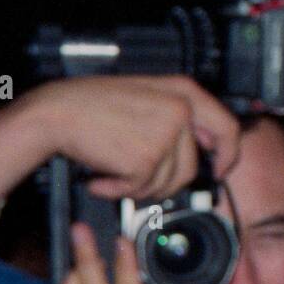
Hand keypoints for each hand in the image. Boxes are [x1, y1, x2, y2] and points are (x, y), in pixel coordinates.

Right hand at [25, 75, 239, 199]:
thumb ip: (180, 115)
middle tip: (136, 177)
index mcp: (184, 92)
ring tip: (114, 172)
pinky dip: (118, 191)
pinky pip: (141, 190)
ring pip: (167, 183)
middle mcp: (180, 111)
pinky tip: (101, 178)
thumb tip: (207, 144)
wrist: (55, 111)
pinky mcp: (146, 159)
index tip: (221, 168)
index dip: (228, 153)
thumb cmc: (94, 104)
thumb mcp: (149, 95)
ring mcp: (165, 135)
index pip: (227, 127)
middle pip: (190, 167)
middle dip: (164, 182)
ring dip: (138, 187)